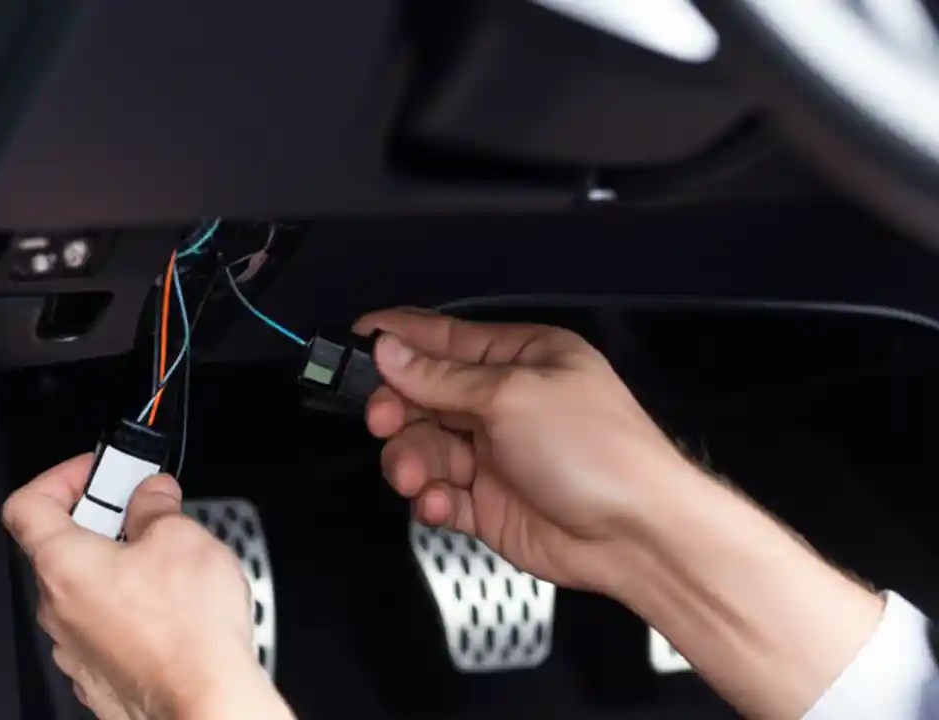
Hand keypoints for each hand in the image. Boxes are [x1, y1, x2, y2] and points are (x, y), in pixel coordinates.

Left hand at [2, 455, 292, 719]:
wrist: (205, 701)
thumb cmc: (188, 632)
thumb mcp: (181, 537)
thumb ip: (155, 506)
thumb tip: (152, 495)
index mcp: (64, 565)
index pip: (26, 505)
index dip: (59, 479)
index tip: (96, 473)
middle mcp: (58, 610)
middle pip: (61, 548)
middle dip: (105, 522)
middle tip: (143, 512)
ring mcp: (76, 649)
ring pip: (86, 592)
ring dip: (119, 568)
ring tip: (166, 563)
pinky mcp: (100, 677)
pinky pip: (104, 629)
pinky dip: (130, 610)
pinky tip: (170, 608)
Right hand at [357, 308, 883, 718]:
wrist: (636, 535)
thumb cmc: (601, 452)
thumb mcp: (513, 397)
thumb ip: (443, 378)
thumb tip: (393, 350)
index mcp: (521, 359)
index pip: (444, 338)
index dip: (399, 337)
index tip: (357, 338)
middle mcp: (505, 403)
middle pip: (423, 395)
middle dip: (398, 408)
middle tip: (384, 420)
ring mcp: (495, 454)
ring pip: (423, 446)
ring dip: (411, 460)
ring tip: (417, 476)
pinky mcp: (487, 502)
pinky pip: (438, 492)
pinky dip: (430, 498)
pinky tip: (440, 502)